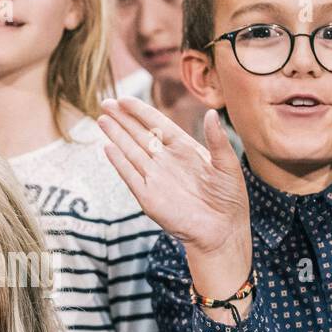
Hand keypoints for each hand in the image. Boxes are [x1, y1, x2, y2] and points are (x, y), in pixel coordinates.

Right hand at [98, 97, 251, 298]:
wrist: (222, 232)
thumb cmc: (229, 200)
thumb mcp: (227, 165)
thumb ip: (217, 140)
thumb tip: (211, 113)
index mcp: (185, 150)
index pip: (158, 125)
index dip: (141, 112)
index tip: (125, 99)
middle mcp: (167, 161)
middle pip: (139, 135)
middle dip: (122, 119)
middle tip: (105, 102)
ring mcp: (156, 178)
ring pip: (131, 151)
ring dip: (116, 136)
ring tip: (102, 119)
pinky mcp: (148, 197)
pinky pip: (130, 176)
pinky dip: (119, 162)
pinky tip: (108, 148)